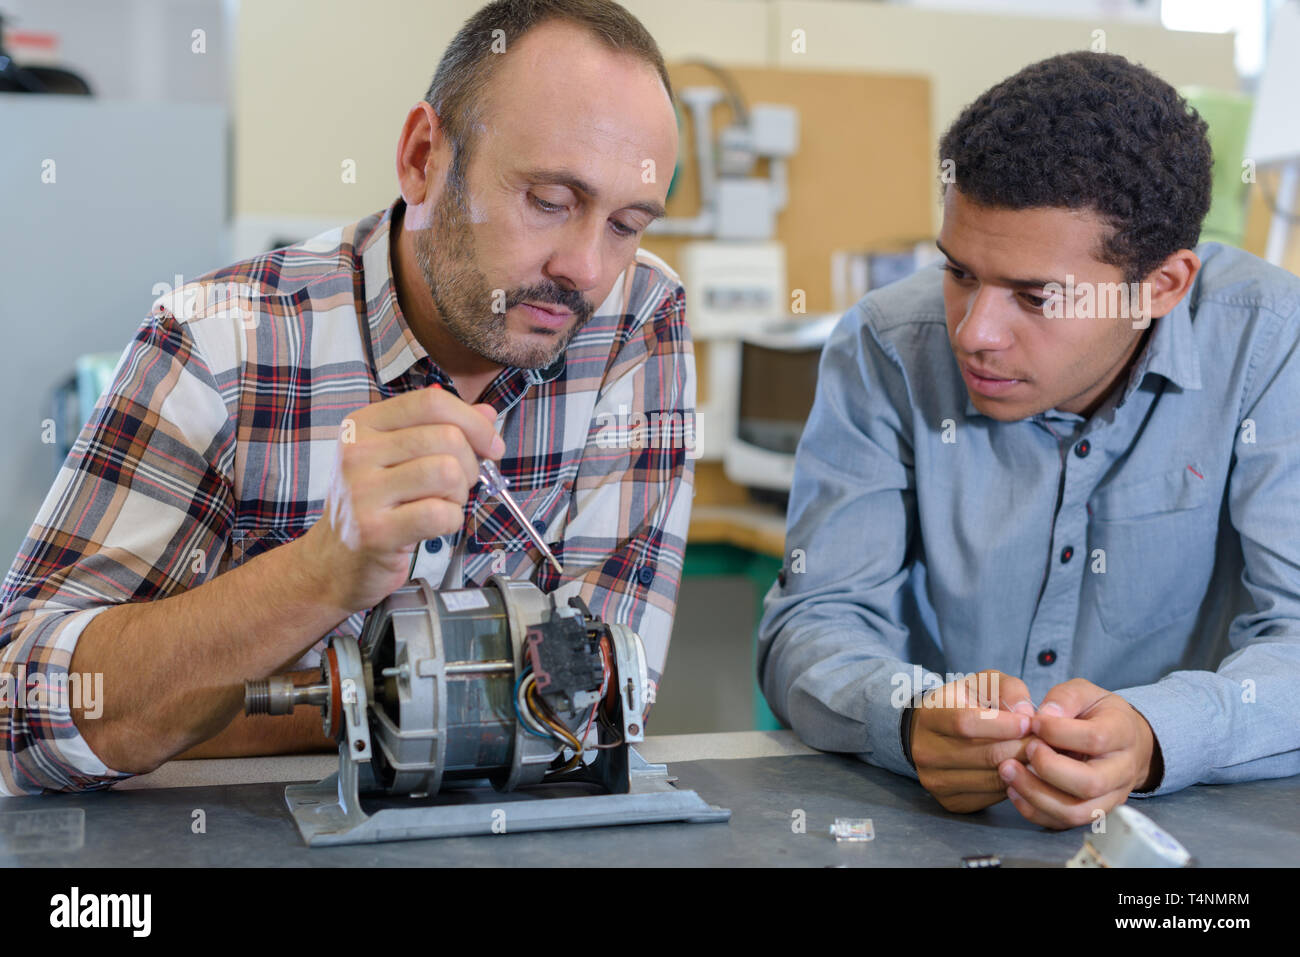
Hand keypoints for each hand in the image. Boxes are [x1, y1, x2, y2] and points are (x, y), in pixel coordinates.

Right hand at [301, 386, 503, 613]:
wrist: (335, 559)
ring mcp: (363, 492)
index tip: (491, 445)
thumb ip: (441, 430)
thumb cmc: (373, 505)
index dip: (473, 422)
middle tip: (457, 485)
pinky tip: (434, 525)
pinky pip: (440, 513)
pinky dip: (451, 521)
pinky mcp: (375, 530)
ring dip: (459, 494)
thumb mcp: (399, 457)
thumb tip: (487, 414)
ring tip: (441, 504)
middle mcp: (357, 452)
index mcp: (364, 425)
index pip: (431, 402)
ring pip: (447, 473)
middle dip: (469, 465)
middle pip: (447, 437)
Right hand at [910, 669, 1037, 812]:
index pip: (965, 723)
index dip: (1002, 724)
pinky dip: (1015, 785)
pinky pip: (993, 797)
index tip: (1029, 722)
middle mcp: (926, 751)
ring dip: (1023, 768)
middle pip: (984, 755)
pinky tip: (1023, 771)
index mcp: (929, 716)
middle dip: (1021, 748)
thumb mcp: (982, 683)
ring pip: (992, 779)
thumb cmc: (963, 703)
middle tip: (1044, 741)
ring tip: (1039, 756)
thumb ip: (1008, 688)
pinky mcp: (951, 802)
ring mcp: (936, 781)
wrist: (932, 733)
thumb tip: (1026, 715)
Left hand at [997, 678, 1158, 829]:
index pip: (1096, 739)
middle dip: (1049, 768)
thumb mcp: (1085, 693)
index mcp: (1123, 734)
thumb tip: (1045, 715)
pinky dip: (1034, 810)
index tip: (1033, 722)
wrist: (1123, 742)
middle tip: (1025, 748)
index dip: (1059, 732)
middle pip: (1090, 783)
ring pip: (1076, 811)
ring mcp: (1109, 797)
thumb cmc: (1097, 714)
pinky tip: (1012, 790)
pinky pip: (1063, 823)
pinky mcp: (1091, 813)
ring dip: (1035, 794)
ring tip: (1007, 770)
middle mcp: (1121, 771)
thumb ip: (1065, 698)